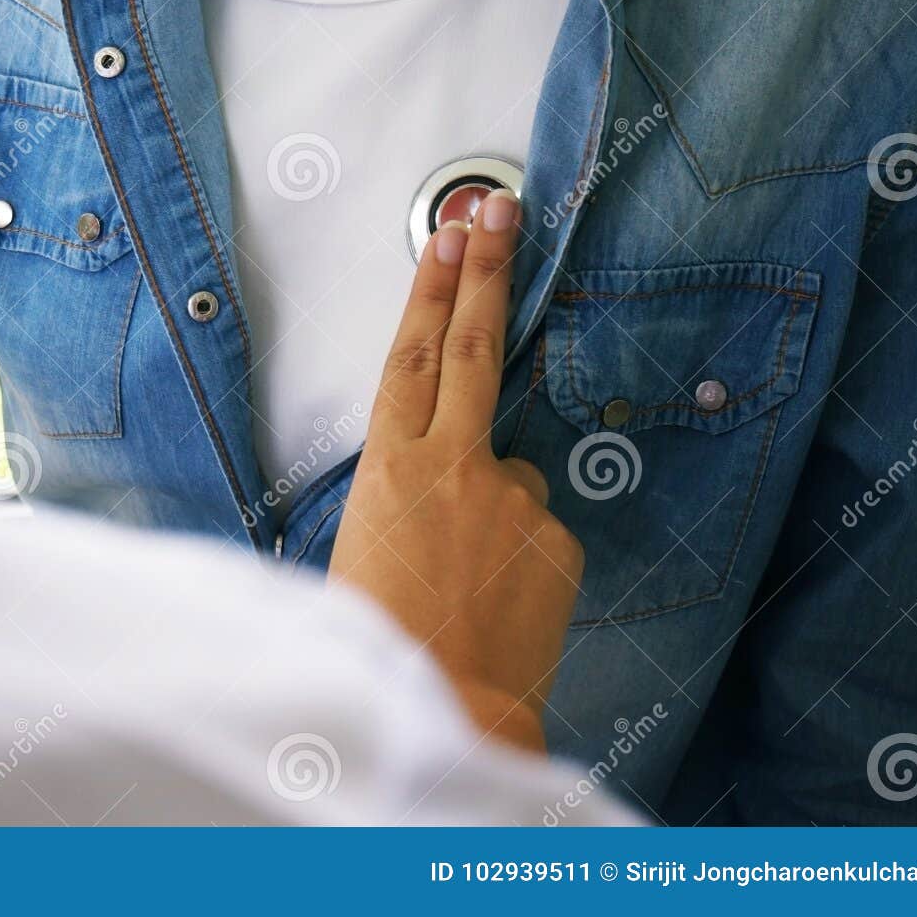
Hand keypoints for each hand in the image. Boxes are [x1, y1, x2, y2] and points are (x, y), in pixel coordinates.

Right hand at [329, 192, 582, 752]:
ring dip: (485, 494)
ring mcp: (512, 497)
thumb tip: (438, 472)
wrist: (446, 708)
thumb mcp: (360, 543)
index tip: (448, 233)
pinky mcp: (557, 535)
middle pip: (475, 345)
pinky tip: (491, 593)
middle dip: (487, 270)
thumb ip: (406, 486)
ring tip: (458, 568)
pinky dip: (514, 545)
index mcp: (390, 466)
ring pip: (504, 462)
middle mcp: (454, 466)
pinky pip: (533, 521)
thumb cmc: (381, 637)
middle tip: (499, 208)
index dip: (432, 286)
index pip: (414, 352)